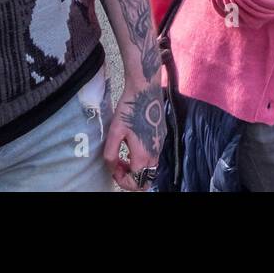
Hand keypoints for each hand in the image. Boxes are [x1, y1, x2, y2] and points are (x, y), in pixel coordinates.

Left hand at [104, 76, 162, 191]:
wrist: (145, 90)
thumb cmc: (129, 110)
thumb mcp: (115, 132)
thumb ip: (111, 154)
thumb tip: (112, 166)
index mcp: (143, 156)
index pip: (136, 182)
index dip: (122, 180)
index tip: (114, 169)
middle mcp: (155, 153)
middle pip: (146, 178)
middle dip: (131, 177)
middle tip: (119, 165)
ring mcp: (160, 144)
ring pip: (150, 166)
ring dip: (136, 166)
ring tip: (124, 153)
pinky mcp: (162, 135)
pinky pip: (153, 154)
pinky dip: (143, 156)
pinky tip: (133, 142)